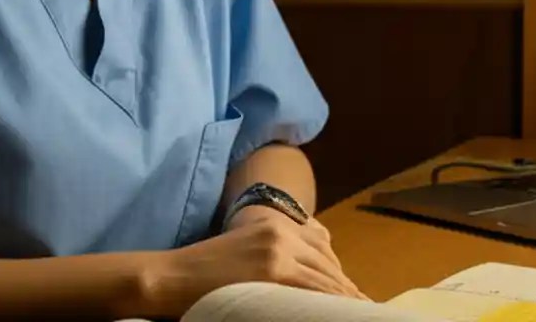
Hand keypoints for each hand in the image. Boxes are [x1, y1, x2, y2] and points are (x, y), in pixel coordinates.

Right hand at [143, 207, 368, 317]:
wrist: (172, 277)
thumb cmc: (204, 270)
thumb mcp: (245, 246)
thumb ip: (277, 250)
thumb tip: (311, 272)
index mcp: (274, 223)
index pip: (321, 247)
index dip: (339, 274)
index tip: (353, 293)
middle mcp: (281, 231)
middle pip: (326, 263)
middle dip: (345, 288)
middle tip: (364, 308)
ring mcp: (278, 251)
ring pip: (323, 278)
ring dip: (343, 299)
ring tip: (360, 314)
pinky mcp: (273, 271)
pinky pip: (312, 290)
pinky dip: (330, 303)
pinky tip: (342, 313)